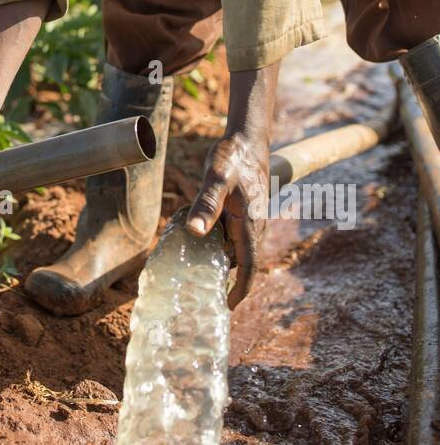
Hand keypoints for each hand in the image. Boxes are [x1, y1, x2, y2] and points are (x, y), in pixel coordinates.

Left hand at [183, 130, 269, 307]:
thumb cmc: (233, 157)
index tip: (228, 307)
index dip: (240, 290)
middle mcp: (254, 226)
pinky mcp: (243, 211)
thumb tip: (194, 232)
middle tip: (194, 285)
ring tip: (189, 258)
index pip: (250, 267)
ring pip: (232, 246)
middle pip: (239, 260)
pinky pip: (229, 233)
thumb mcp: (215, 178)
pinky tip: (193, 229)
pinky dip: (214, 238)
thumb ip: (206, 204)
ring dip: (215, 254)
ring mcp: (249, 219)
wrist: (246, 137)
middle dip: (221, 275)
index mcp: (250, 225)